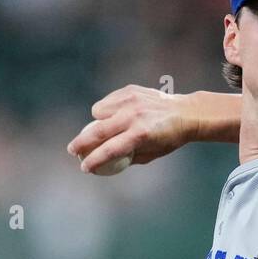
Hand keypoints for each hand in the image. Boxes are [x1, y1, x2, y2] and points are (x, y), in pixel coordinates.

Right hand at [68, 85, 191, 174]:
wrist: (185, 112)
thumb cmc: (169, 138)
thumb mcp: (152, 154)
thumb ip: (128, 157)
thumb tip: (105, 162)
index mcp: (140, 135)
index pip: (110, 150)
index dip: (94, 161)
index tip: (84, 168)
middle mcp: (134, 116)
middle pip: (98, 131)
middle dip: (81, 143)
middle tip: (72, 150)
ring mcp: (131, 101)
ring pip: (99, 111)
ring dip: (97, 122)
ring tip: (105, 128)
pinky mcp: (130, 90)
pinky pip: (108, 101)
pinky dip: (107, 109)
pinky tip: (114, 115)